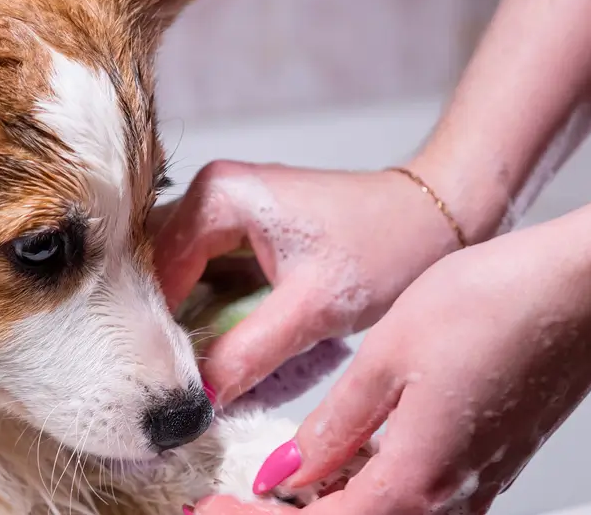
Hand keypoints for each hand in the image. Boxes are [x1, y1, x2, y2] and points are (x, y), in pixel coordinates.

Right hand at [153, 160, 466, 404]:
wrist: (436, 219)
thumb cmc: (386, 247)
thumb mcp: (312, 309)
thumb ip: (246, 352)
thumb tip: (195, 397)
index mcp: (217, 195)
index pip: (157, 273)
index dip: (155, 333)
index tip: (158, 387)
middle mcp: (209, 192)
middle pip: (156, 272)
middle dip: (160, 329)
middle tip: (165, 387)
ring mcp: (223, 210)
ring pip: (175, 278)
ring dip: (179, 325)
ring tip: (184, 376)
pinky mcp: (239, 232)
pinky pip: (201, 279)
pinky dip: (203, 317)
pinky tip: (207, 354)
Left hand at [201, 217, 590, 513]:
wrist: (589, 287)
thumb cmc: (498, 307)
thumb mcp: (388, 358)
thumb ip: (333, 430)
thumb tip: (280, 477)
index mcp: (415, 482)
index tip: (203, 509)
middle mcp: (449, 500)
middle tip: (223, 502)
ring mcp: (475, 486)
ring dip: (321, 512)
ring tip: (272, 487)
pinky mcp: (490, 464)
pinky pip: (415, 501)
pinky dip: (365, 495)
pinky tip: (341, 466)